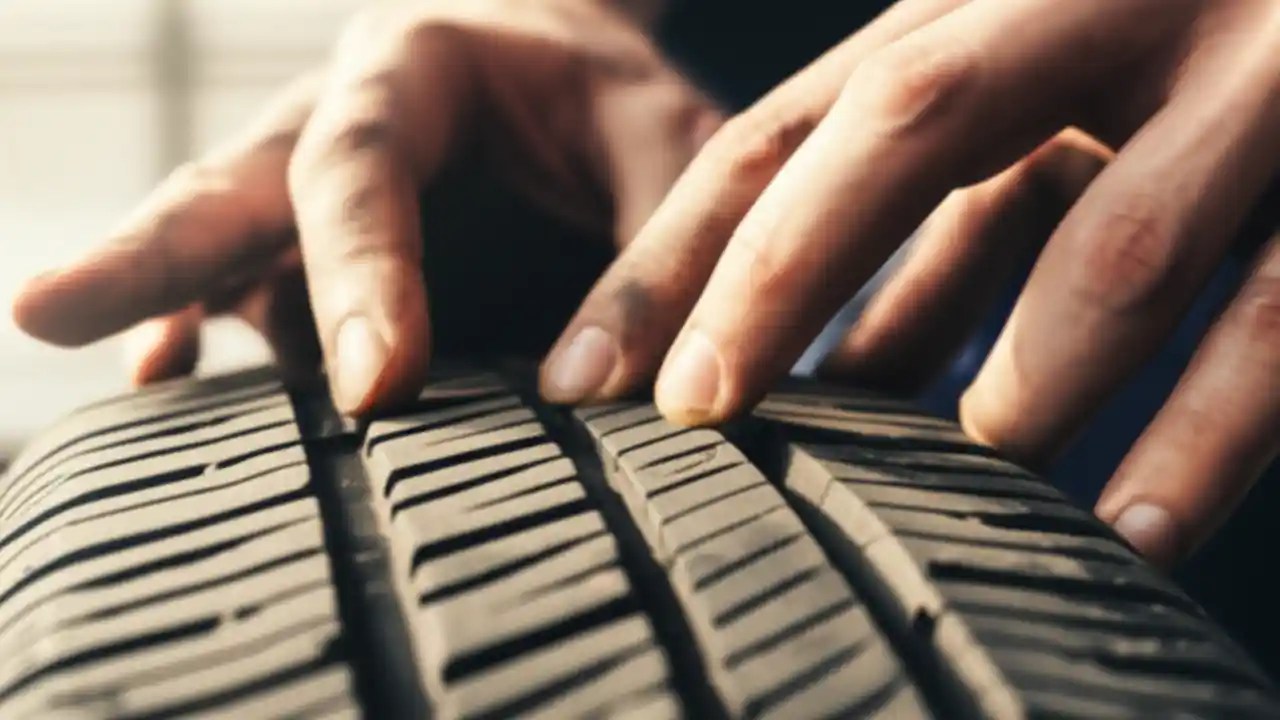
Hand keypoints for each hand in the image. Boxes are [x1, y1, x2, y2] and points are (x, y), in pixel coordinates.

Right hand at [11, 0, 717, 412]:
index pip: (367, 165)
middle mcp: (337, 113)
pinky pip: (240, 280)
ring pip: (219, 235)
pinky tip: (158, 367)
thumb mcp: (671, 143)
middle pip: (234, 181)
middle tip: (49, 307)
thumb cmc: (614, 99)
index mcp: (420, 65)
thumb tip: (595, 392)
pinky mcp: (309, 238)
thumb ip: (655, 250)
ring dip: (152, 291)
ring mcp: (309, 179)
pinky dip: (198, 321)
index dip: (362, 271)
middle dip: (153, 248)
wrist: (566, 58)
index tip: (372, 385)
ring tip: (67, 331)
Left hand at [542, 0, 1279, 567]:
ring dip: (1019, 387)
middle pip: (901, 130)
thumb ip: (926, 242)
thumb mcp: (1020, 138)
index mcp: (981, 14)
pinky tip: (1132, 530)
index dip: (670, 254)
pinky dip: (1204, 432)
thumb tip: (824, 389)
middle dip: (780, 279)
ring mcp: (1243, 79)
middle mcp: (1093, 14)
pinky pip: (1277, 319)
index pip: (784, 131)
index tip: (580, 381)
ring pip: (1109, 245)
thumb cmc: (1168, 84)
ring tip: (958, 487)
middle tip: (699, 416)